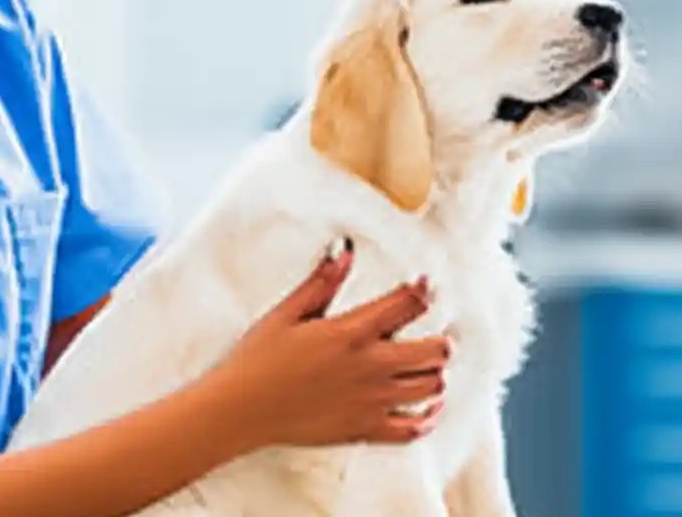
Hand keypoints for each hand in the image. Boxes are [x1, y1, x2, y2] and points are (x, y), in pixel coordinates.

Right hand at [204, 239, 450, 451]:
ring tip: (424, 366)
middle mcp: (370, 366)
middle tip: (430, 333)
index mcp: (351, 333)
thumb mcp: (286, 313)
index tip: (423, 285)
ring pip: (432, 387)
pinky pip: (414, 429)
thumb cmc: (258, 359)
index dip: (422, 290)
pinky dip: (429, 417)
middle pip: (435, 350)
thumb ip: (321, 283)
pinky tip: (428, 406)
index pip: (406, 304)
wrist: (242, 408)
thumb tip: (345, 252)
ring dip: (435, 373)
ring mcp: (372, 401)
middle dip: (439, 338)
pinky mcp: (365, 429)